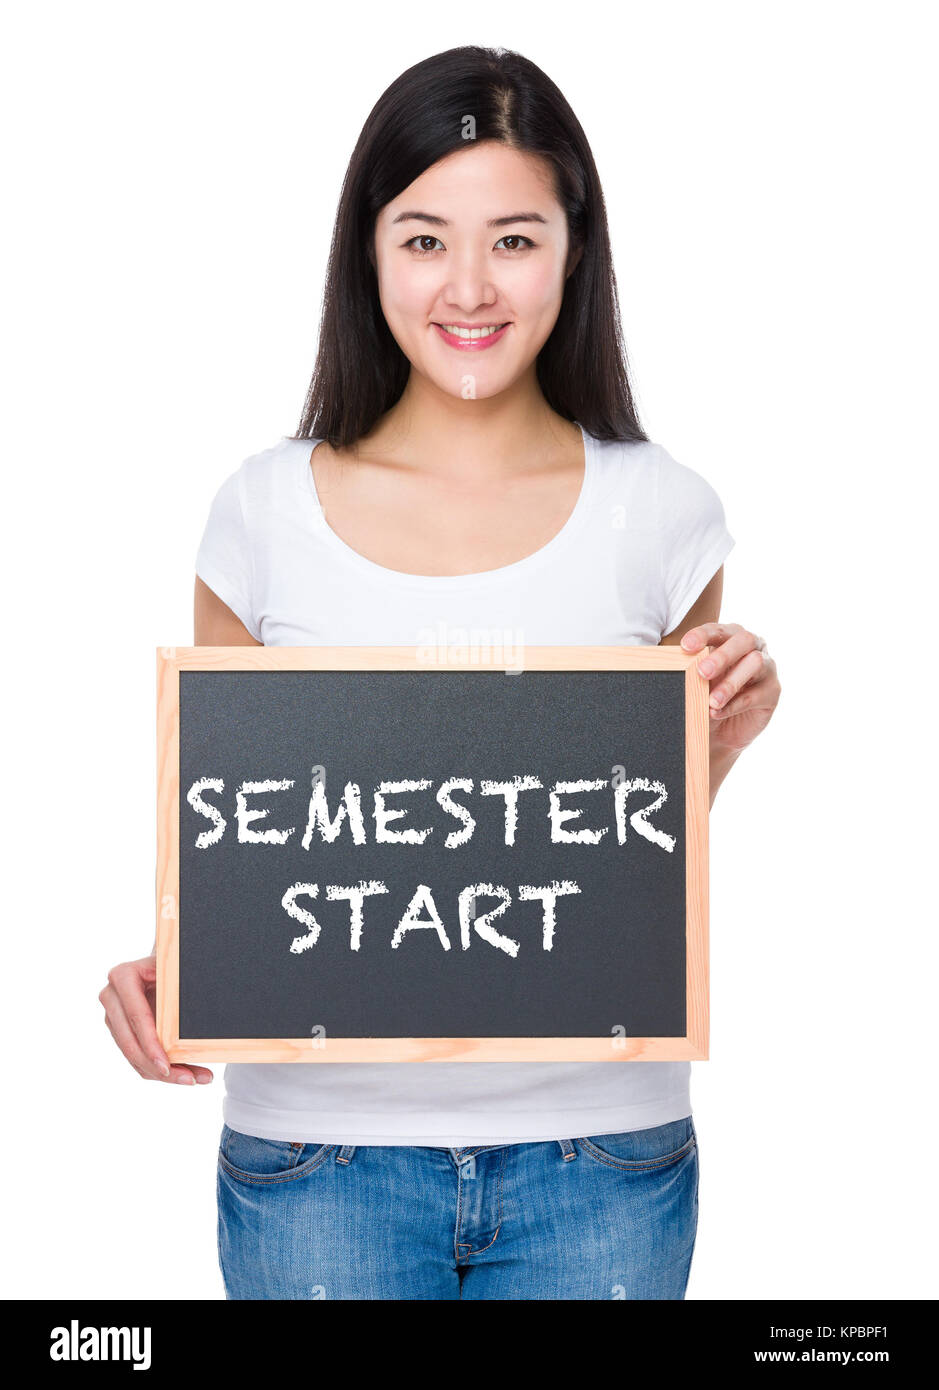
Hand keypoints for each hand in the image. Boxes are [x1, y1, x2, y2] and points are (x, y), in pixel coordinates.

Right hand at [99, 955, 212, 1085]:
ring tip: (195, 1078)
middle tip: (188, 1079)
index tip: (167, 1065)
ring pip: (133, 1055)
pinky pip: (137, 1058)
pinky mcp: (119, 1031)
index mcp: (123, 976)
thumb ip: (181, 988)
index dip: (151, 1044)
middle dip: (158, 1067)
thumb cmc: (174, 965)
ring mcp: (112, 1016)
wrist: (165, 964)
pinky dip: (159, 1070)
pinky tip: (185, 1074)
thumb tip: (201, 1012)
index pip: (137, 1017)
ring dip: (164, 1073)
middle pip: (131, 1043)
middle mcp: (111, 996)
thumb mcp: (177, 971)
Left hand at [680, 622, 780, 751]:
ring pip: (756, 664)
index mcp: (730, 637)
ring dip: (731, 683)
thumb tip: (681, 667)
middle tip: (702, 672)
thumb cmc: (707, 696)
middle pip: (744, 640)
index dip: (703, 635)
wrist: (721, 730)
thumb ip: (692, 671)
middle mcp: (753, 647)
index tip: (686, 646)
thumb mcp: (696, 682)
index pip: (718, 630)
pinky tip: (717, 713)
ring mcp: (767, 668)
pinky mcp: (773, 692)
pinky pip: (756, 695)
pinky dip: (734, 705)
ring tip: (712, 701)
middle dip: (722, 655)